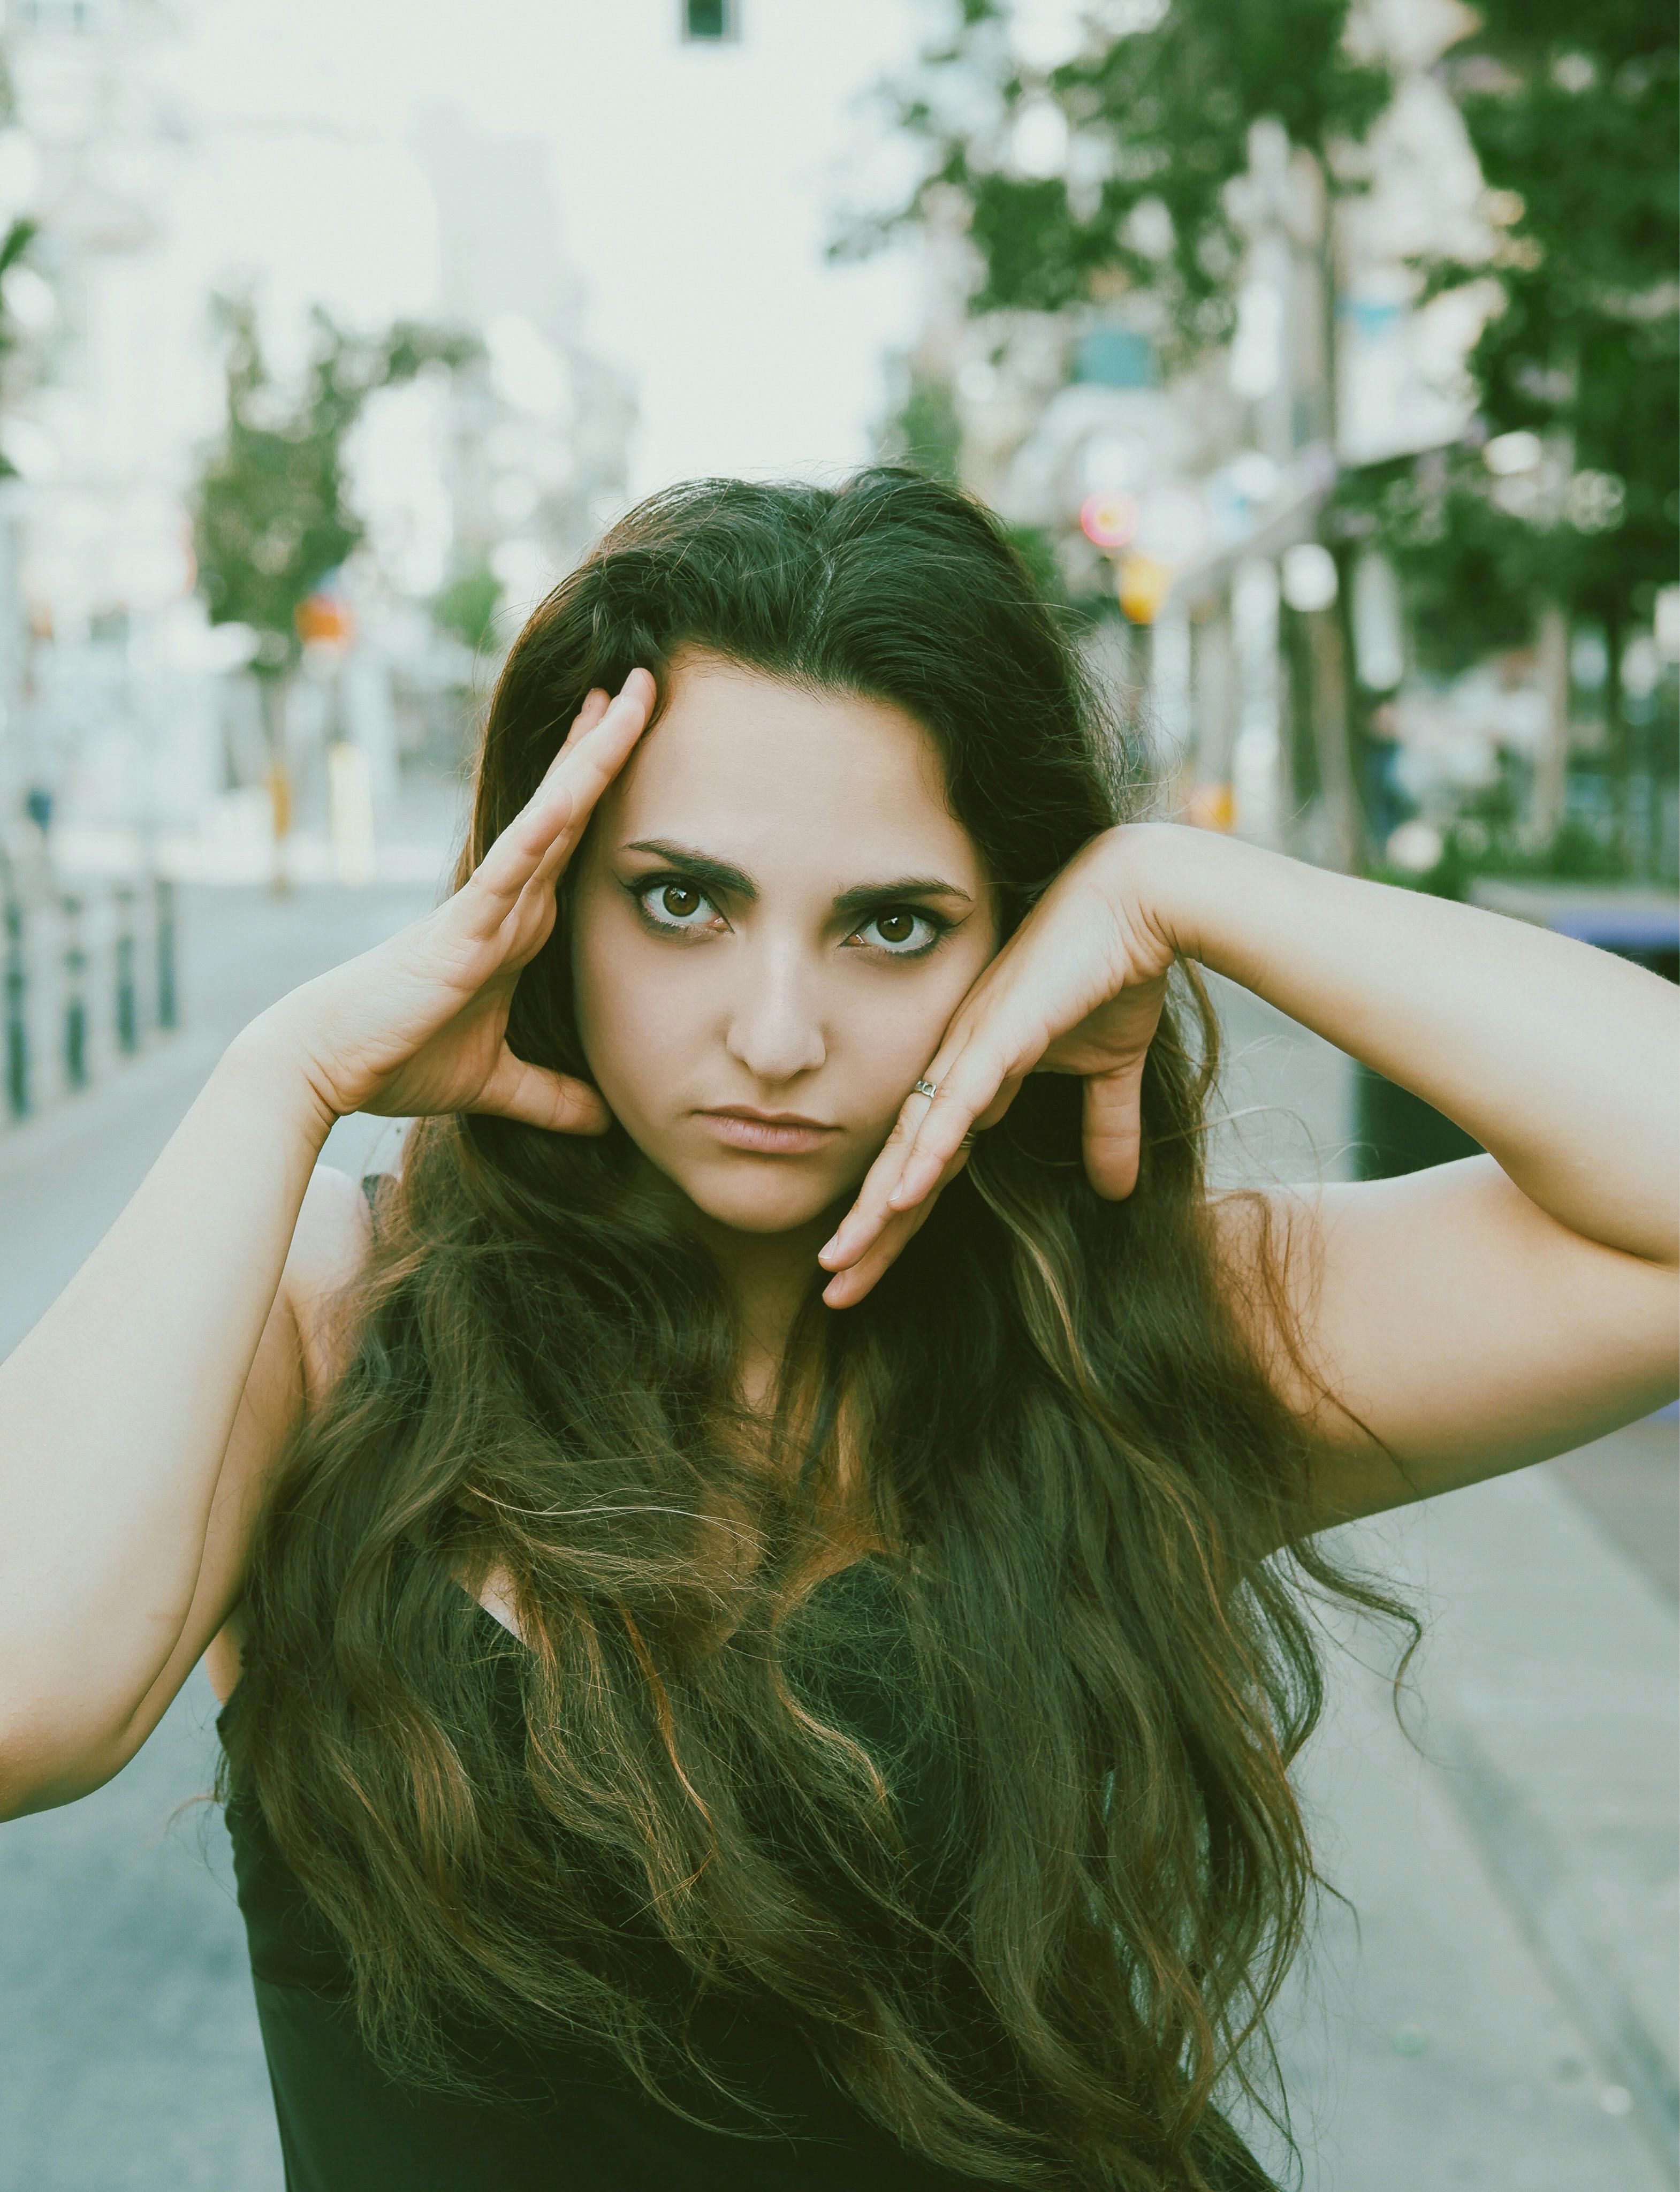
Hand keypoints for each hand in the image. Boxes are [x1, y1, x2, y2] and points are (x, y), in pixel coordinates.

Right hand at [240, 671, 655, 1133]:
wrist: (329, 1067)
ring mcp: (488, 904)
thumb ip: (551, 1095)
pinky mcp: (465, 924)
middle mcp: (508, 900)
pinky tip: (579, 780)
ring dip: (593, 756)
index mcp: (517, 924)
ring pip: (554, 815)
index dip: (602, 785)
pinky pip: (515, 862)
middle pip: (572, 807)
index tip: (633, 731)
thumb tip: (603, 1118)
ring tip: (628, 693)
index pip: (572, 840)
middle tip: (645, 679)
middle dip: (607, 743)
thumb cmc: (399, 1060)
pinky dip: (547, 822)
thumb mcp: (497, 1084)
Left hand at [816, 826, 1175, 1307]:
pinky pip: (957, 1103)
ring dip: (878, 1206)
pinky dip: (929, 1149)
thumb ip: (1105, 1128)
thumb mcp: (1110, 1070)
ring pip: (913, 1143)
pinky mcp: (999, 1033)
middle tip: (832, 1286)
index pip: (925, 1165)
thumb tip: (1116, 1189)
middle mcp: (956, 1066)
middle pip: (900, 1165)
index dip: (896, 1222)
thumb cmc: (1115, 971)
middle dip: (867, 1231)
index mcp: (975, 1077)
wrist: (1141, 903)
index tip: (865, 1271)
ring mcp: (971, 1049)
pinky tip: (901, 1195)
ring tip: (840, 1258)